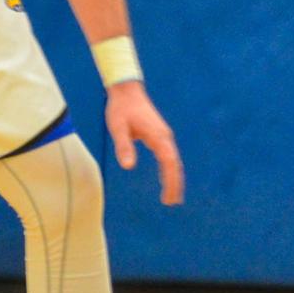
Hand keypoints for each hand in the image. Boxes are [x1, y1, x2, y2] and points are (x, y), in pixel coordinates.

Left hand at [104, 81, 183, 205]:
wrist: (126, 90)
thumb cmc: (121, 108)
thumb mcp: (118, 128)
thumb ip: (124, 146)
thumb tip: (129, 166)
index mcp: (157, 136)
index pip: (169, 163)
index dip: (171, 181)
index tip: (169, 197)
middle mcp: (164, 136)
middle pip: (175, 164)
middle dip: (175, 183)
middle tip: (172, 202)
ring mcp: (163, 135)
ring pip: (173, 160)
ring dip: (174, 177)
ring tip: (171, 196)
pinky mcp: (159, 134)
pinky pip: (168, 155)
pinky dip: (170, 169)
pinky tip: (167, 177)